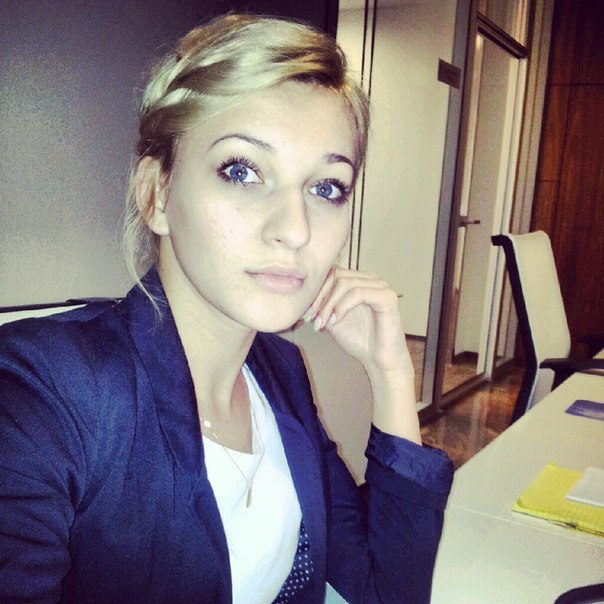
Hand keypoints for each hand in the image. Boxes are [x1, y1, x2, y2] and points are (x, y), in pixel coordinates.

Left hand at [304, 267, 419, 441]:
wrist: (378, 360)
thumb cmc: (358, 339)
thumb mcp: (332, 318)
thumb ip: (321, 304)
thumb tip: (301, 296)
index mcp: (359, 280)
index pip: (332, 272)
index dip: (316, 290)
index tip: (306, 312)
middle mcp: (371, 279)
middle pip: (337, 275)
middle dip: (320, 298)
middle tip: (312, 318)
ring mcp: (381, 286)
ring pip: (345, 283)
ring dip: (328, 304)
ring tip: (323, 322)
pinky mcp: (387, 297)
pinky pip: (358, 293)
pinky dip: (342, 306)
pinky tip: (336, 321)